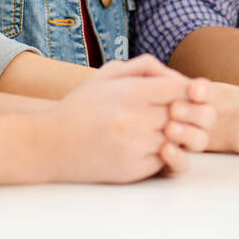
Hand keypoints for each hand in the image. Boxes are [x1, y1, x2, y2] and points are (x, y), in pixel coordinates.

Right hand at [44, 55, 211, 182]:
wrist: (49, 144)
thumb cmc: (81, 106)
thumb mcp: (107, 74)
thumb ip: (144, 67)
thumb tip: (179, 76)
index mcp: (129, 93)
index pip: (179, 88)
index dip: (188, 90)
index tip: (184, 93)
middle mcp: (134, 120)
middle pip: (183, 114)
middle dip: (187, 112)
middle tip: (180, 112)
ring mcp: (134, 147)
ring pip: (178, 139)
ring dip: (177, 134)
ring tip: (165, 128)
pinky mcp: (133, 171)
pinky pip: (166, 161)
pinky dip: (166, 154)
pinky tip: (153, 146)